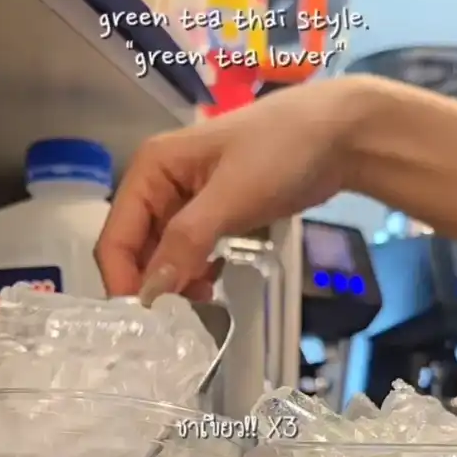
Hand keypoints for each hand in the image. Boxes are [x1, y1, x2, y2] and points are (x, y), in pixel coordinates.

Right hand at [94, 77, 373, 302]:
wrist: (340, 135)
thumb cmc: (282, 153)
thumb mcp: (231, 197)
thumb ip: (185, 243)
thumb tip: (150, 292)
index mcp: (150, 169)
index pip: (116, 237)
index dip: (124, 280)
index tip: (146, 322)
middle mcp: (158, 184)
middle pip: (136, 248)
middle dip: (153, 285)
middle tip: (178, 320)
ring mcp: (185, 200)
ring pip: (162, 254)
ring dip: (174, 282)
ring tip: (200, 303)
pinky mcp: (212, 212)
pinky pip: (187, 251)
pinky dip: (194, 272)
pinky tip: (211, 285)